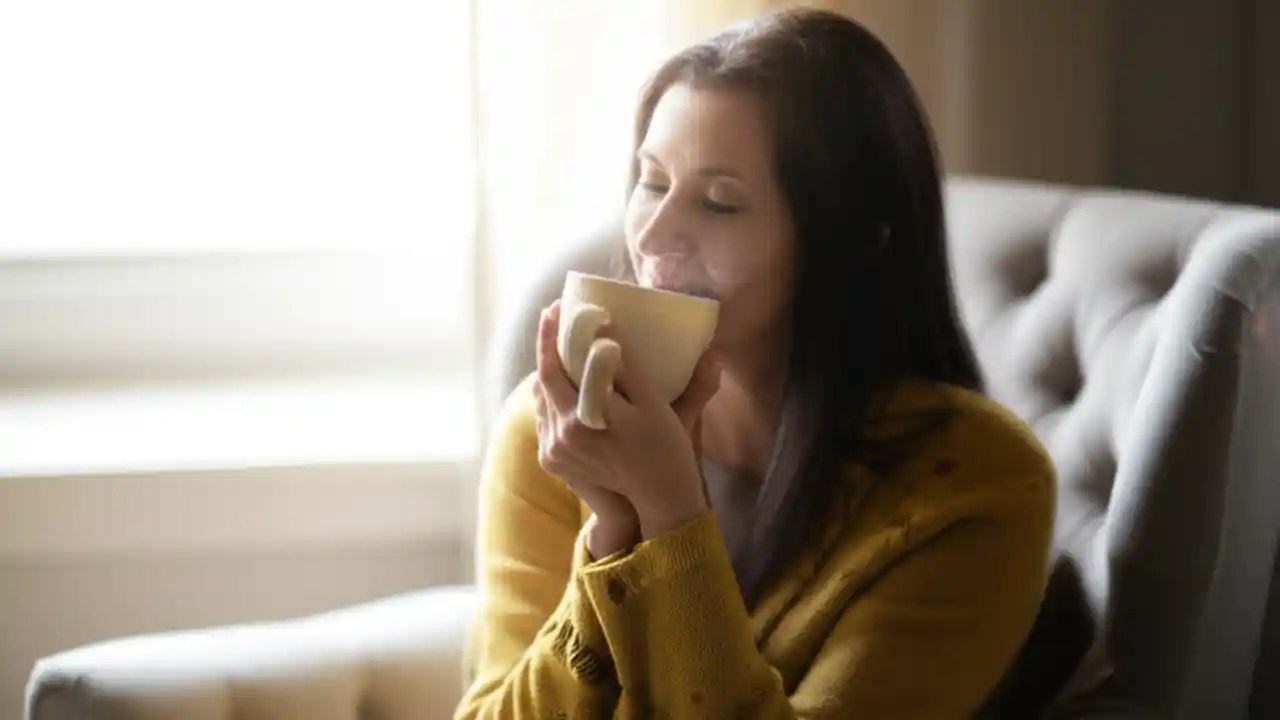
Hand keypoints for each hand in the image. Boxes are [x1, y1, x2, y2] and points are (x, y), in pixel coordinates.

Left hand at [533, 300, 721, 545]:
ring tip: (563, 345)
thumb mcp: (652, 404)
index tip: (555, 306)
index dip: (551, 335)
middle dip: (549, 347)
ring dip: (550, 371)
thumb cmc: (665, 447)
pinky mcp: (551, 461)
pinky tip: (566, 382)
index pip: (553, 368)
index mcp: (579, 421)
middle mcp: (559, 437)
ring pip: (542, 399)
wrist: (659, 497)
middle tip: (558, 317)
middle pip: (543, 380)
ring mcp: (552, 451)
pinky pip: (545, 418)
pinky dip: (553, 396)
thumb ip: (628, 367)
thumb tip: (609, 326)